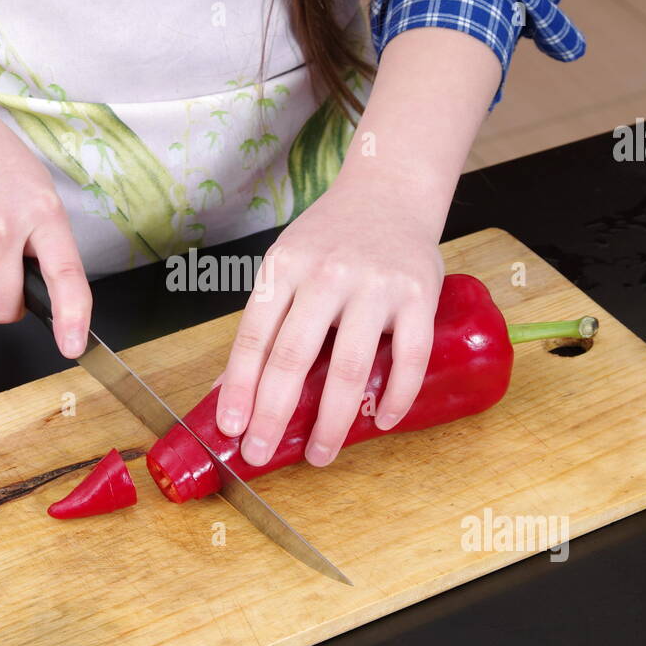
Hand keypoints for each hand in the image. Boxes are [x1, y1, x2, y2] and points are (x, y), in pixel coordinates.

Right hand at [0, 116, 91, 357]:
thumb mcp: (37, 191)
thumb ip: (46, 242)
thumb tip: (51, 296)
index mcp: (42, 214)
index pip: (64, 275)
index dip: (72, 316)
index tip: (73, 346)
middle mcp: (4, 228)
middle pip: (4, 307)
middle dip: (6, 304)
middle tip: (5, 273)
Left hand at [214, 167, 444, 466]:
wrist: (390, 191)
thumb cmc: (329, 238)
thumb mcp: (284, 267)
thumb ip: (263, 323)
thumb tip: (226, 390)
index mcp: (285, 268)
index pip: (254, 337)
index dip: (239, 386)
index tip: (231, 429)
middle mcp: (328, 275)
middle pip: (293, 357)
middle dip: (274, 414)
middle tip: (262, 454)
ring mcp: (377, 285)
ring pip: (349, 366)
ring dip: (332, 420)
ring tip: (320, 454)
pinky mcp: (419, 296)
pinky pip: (409, 357)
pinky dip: (396, 396)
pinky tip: (380, 423)